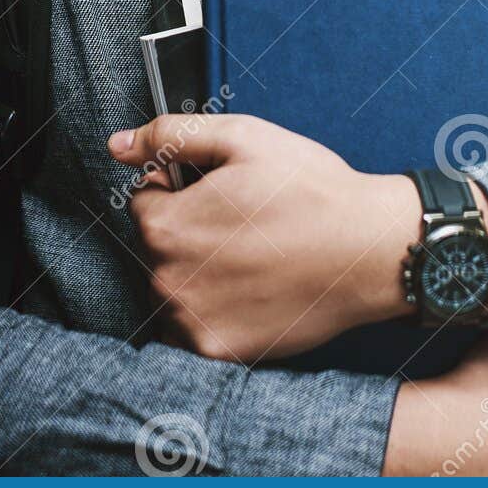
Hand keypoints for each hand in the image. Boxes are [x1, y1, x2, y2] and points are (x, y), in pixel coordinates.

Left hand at [109, 113, 487, 361]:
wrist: (369, 251)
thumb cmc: (311, 190)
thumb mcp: (243, 138)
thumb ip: (173, 135)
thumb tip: (118, 144)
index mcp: (167, 226)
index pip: (144, 201)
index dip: (181, 187)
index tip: (222, 191)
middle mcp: (167, 280)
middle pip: (158, 246)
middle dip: (190, 229)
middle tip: (246, 220)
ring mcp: (191, 322)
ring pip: (176, 287)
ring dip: (200, 270)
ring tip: (255, 254)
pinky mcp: (218, 352)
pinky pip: (194, 327)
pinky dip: (215, 309)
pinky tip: (254, 289)